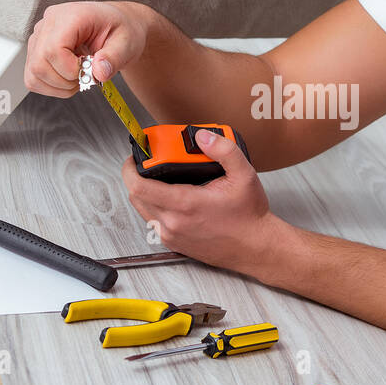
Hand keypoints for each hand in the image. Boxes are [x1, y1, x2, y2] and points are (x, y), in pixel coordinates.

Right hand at [24, 1, 148, 96]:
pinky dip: (50, 85)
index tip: (88, 72)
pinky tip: (67, 77)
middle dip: (64, 81)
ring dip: (57, 86)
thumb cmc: (120, 30)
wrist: (116, 27)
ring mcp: (40, 36)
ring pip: (33, 72)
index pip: (53, 49)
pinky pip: (32, 76)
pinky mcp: (36, 49)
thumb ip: (113, 58)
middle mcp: (49, 22)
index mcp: (71, 16)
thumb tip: (98, 73)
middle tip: (85, 77)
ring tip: (78, 77)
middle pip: (39, 63)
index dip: (69, 70)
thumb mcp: (126, 43)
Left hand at [122, 127, 283, 275]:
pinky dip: (155, 207)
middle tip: (148, 164)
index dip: (130, 169)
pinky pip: (153, 221)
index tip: (134, 158)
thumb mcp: (243, 175)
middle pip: (136, 197)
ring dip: (144, 193)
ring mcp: (171, 235)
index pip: (139, 187)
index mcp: (185, 204)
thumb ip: (223, 150)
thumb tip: (202, 136)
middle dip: (137, 177)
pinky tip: (171, 198)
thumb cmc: (249, 216)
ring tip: (160, 180)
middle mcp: (173, 223)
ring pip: (142, 210)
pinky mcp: (174, 243)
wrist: (255, 247)